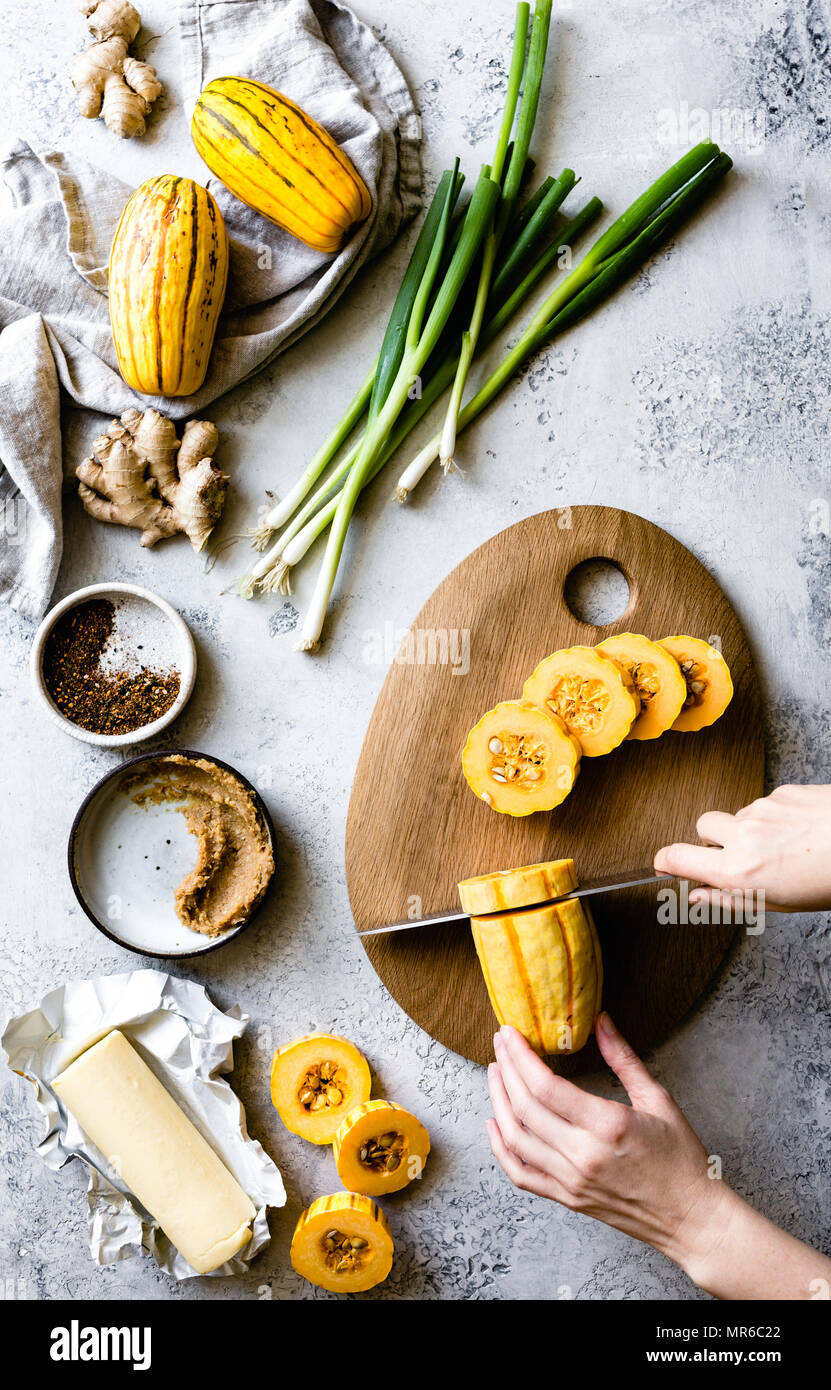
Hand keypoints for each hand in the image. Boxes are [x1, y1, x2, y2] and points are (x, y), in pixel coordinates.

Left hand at [486, 1016, 724, 1262]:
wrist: (691, 1218)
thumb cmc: (681, 1159)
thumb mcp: (658, 1099)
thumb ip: (624, 1058)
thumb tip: (601, 1021)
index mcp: (607, 1126)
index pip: (546, 1086)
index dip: (520, 1056)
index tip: (509, 1033)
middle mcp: (583, 1155)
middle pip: (525, 1108)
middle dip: (506, 1069)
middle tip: (500, 1044)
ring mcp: (572, 1181)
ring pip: (516, 1139)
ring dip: (498, 1102)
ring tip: (495, 1074)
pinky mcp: (568, 1199)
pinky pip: (522, 1175)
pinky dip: (501, 1150)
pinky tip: (495, 1124)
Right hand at [654, 783, 830, 912]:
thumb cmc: (829, 881)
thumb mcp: (777, 903)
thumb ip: (728, 899)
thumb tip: (695, 897)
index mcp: (739, 870)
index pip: (676, 856)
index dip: (663, 860)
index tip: (664, 863)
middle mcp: (745, 835)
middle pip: (703, 826)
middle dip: (712, 840)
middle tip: (738, 857)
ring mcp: (763, 808)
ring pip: (739, 815)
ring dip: (749, 829)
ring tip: (784, 848)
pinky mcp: (783, 791)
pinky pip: (765, 804)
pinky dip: (774, 817)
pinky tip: (799, 832)